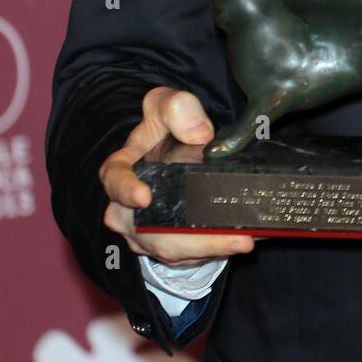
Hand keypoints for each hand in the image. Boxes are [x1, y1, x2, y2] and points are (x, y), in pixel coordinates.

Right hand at [100, 86, 254, 266]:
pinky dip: (217, 250)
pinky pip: (189, 255)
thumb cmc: (168, 128)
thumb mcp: (169, 106)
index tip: (143, 197)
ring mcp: (147, 231)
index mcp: (123, 170)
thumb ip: (178, 108)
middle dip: (187, 239)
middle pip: (149, 230)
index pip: (114, 179)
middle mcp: (128, 208)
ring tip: (244, 240)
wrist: (179, 150)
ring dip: (209, 248)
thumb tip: (199, 135)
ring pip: (172, 248)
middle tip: (227, 236)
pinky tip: (246, 239)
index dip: (124, 189)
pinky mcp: (168, 245)